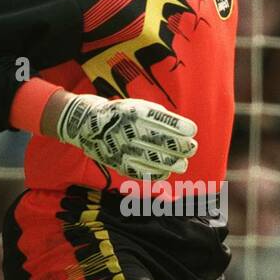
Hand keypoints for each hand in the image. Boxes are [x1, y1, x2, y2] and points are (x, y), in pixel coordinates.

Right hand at [55, 93, 197, 181]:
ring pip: (152, 159)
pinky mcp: (116, 162)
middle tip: (192, 148)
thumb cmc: (120, 114)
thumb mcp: (137, 106)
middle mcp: (128, 129)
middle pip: (160, 141)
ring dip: (171, 163)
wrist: (86, 123)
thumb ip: (159, 117)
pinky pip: (139, 171)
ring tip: (183, 164)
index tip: (192, 131)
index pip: (161, 120)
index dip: (179, 127)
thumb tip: (183, 131)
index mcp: (134, 112)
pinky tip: (166, 173)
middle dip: (180, 146)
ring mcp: (122, 147)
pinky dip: (155, 173)